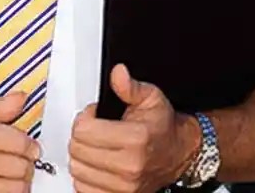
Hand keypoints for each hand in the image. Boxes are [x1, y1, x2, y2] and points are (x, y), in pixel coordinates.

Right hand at [0, 91, 41, 192]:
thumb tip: (22, 99)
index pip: (17, 143)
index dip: (31, 146)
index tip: (32, 147)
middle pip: (19, 168)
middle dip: (27, 163)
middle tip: (24, 158)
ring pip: (14, 189)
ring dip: (20, 181)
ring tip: (15, 172)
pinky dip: (6, 191)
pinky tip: (2, 182)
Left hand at [68, 65, 201, 192]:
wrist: (178, 154)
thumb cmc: (162, 128)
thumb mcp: (151, 98)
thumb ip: (130, 86)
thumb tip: (118, 74)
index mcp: (135, 139)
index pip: (84, 130)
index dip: (85, 117)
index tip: (94, 115)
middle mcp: (129, 166)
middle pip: (77, 149)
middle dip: (80, 135)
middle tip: (93, 129)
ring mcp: (123, 186)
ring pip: (77, 169)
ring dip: (81, 156)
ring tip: (95, 146)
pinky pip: (82, 188)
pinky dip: (84, 176)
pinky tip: (95, 164)